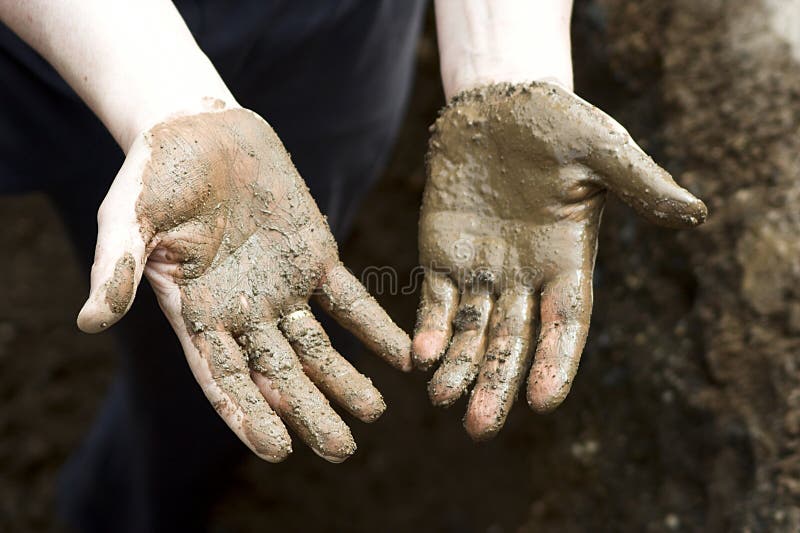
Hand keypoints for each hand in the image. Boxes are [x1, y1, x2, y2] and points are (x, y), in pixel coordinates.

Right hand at [77, 100, 410, 462]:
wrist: (201, 127)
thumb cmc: (154, 172)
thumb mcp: (128, 216)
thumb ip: (115, 266)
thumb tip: (87, 321)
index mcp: (198, 312)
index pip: (226, 376)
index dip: (249, 412)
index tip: (278, 448)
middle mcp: (244, 311)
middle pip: (280, 373)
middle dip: (308, 410)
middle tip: (340, 449)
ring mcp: (283, 286)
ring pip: (318, 345)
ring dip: (346, 378)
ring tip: (374, 410)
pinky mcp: (316, 256)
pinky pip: (349, 299)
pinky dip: (374, 326)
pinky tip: (401, 354)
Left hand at [412, 82, 706, 439]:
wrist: (497, 105)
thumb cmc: (556, 123)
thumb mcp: (601, 149)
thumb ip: (640, 183)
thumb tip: (695, 212)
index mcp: (567, 260)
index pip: (565, 322)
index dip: (555, 359)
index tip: (542, 400)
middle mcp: (524, 277)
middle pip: (513, 340)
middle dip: (497, 381)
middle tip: (480, 426)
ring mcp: (482, 271)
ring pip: (471, 331)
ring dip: (458, 367)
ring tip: (443, 401)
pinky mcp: (443, 257)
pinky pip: (436, 302)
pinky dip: (429, 330)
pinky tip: (419, 358)